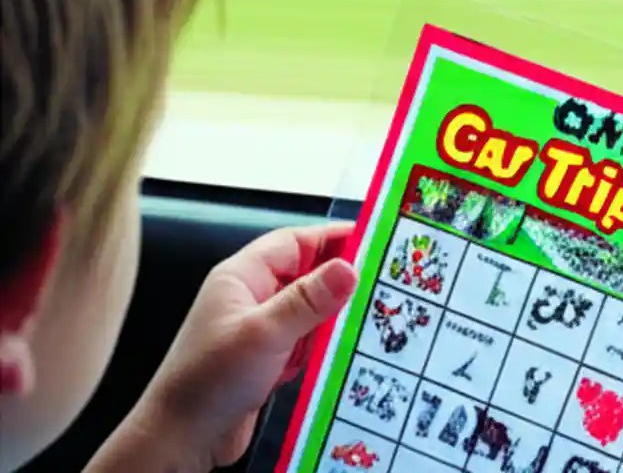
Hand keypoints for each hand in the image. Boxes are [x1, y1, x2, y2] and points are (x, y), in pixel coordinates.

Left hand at [89, 222, 357, 471]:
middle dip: (342, 280)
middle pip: (306, 275)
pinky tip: (349, 351)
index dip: (334, 238)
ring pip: (310, 311)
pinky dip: (326, 345)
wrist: (180, 441)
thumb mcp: (265, 334)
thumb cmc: (208, 381)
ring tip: (376, 317)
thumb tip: (348, 268)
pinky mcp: (268, 360)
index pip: (295, 242)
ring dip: (337, 316)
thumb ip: (308, 300)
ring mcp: (259, 330)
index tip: (375, 242)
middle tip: (386, 283)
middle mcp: (251, 298)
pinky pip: (306, 342)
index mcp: (242, 277)